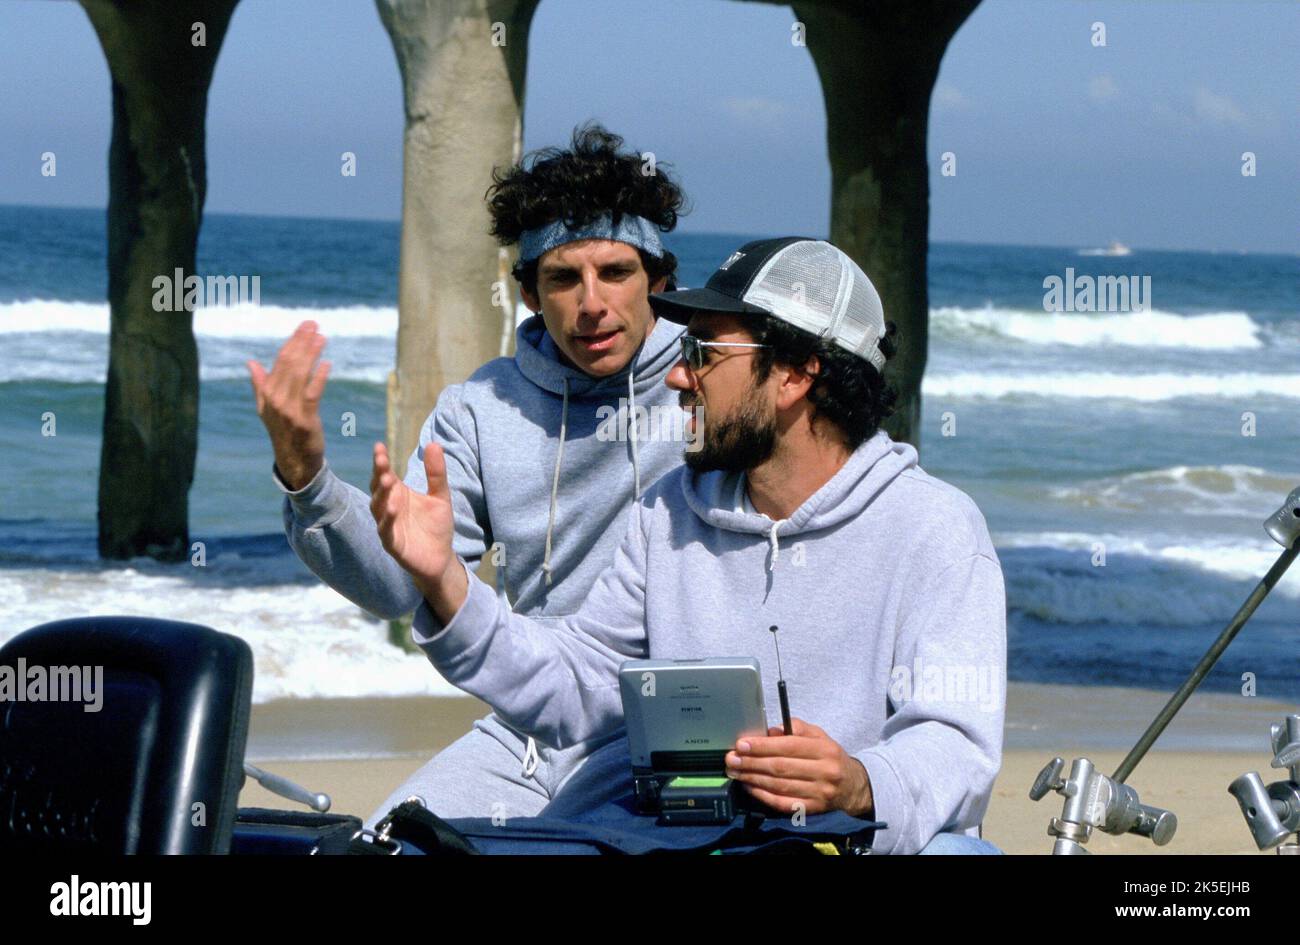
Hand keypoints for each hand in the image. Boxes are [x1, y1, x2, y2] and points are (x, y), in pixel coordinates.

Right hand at [247, 321, 329, 489]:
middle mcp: (275, 399)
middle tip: (314, 324)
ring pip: (300, 374)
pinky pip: (312, 393)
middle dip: (302, 341)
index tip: (304, 326)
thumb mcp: (265, 407)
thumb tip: (250, 362)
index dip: (293, 341)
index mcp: (266, 393)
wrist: (293, 459)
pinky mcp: (305, 419)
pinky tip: (326, 364)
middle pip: (289, 363)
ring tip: (321, 337)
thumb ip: (260, 383)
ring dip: (311, 354)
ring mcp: (289, 410)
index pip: (280, 360)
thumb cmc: (282, 430)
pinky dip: (319, 377)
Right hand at [370, 440, 465, 618]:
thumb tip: (434, 443)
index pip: (385, 474)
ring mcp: (388, 526)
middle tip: (381, 461)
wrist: (441, 558)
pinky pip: (386, 531)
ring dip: (381, 495)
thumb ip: (436, 473)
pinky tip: (392, 509)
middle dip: (378, 475)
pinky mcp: (392, 544)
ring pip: (378, 508)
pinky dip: (387, 520)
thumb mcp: (440, 496)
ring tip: (388, 481)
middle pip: (378, 489)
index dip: (380, 462)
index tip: (379, 446)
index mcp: (398, 494)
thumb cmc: (436, 526)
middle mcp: (389, 508)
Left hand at [724, 718, 872, 816]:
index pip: (789, 746)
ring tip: (735, 771)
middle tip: (732, 759)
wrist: (853, 787)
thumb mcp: (819, 736)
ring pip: (779, 786)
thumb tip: (770, 732)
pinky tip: (750, 787)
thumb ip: (796, 729)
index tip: (742, 744)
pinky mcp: (812, 809)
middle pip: (781, 767)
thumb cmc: (830, 757)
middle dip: (752, 762)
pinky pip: (783, 803)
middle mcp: (824, 772)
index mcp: (824, 750)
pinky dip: (763, 795)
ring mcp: (819, 793)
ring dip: (753, 778)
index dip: (763, 746)